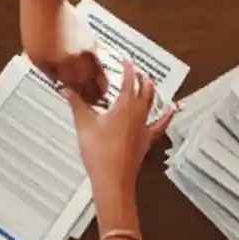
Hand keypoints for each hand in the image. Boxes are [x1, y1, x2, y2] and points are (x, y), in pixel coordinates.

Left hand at [20, 0, 107, 104]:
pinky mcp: (89, 37)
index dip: (85, 101)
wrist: (44, 1)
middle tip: (96, 100)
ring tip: (97, 87)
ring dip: (98, 80)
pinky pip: (96, 57)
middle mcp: (83, 58)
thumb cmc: (36, 27)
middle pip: (96, 82)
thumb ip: (51, 73)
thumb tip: (60, 83)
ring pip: (99, 69)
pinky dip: (95, 66)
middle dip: (97, 93)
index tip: (86, 107)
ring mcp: (89, 47)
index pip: (81, 91)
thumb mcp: (36, 56)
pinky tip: (90, 67)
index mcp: (68, 66)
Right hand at [64, 61, 174, 199]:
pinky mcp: (146, 140)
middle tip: (134, 70)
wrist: (113, 180)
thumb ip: (76, 104)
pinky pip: (160, 125)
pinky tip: (172, 110)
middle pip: (144, 89)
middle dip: (140, 77)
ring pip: (153, 103)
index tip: (125, 60)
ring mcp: (145, 127)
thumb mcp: (83, 125)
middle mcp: (138, 114)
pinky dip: (167, 115)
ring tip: (149, 82)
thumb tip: (66, 89)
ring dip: (151, 90)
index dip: (128, 68)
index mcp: (124, 106)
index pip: (129, 80)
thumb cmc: (99, 154)